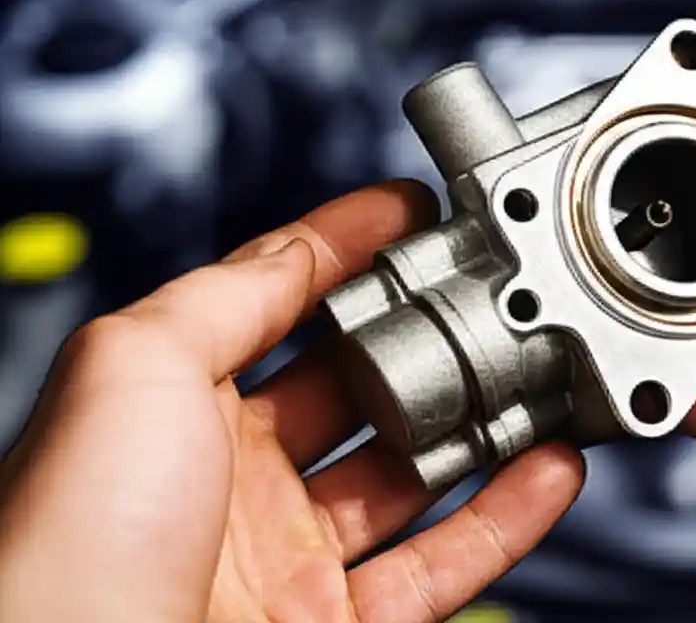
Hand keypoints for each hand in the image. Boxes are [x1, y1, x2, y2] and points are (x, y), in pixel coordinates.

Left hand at [0, 181, 584, 622]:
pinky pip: (444, 566)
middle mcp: (235, 481)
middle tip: (490, 298)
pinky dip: (508, 520)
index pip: (280, 303)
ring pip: (415, 477)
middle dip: (429, 338)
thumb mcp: (132, 368)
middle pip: (363, 388)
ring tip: (537, 379)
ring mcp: (289, 559)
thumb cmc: (64, 545)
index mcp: (175, 409)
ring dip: (484, 428)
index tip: (412, 213)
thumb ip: (227, 296)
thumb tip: (302, 246)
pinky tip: (548, 473)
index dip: (347, 249)